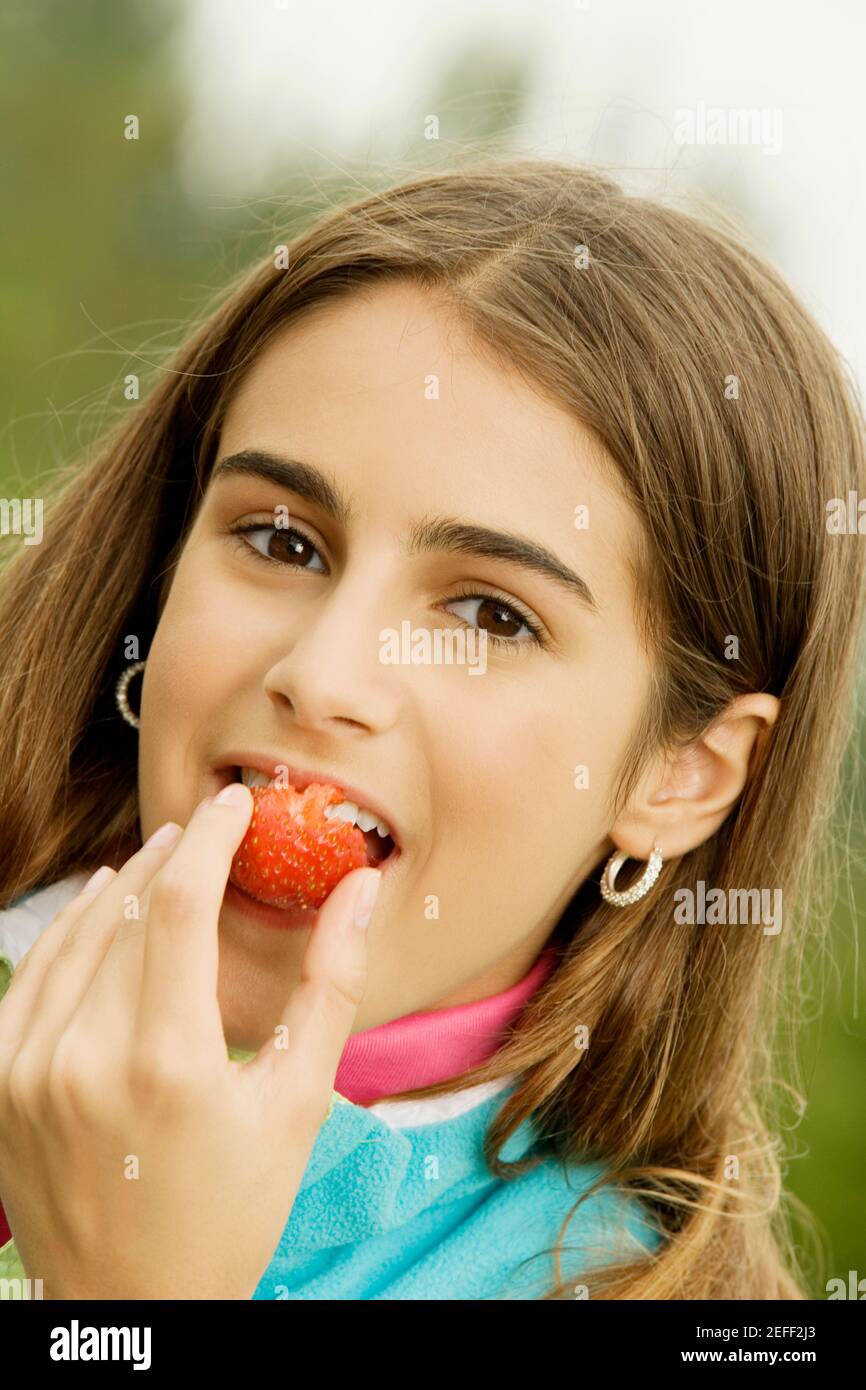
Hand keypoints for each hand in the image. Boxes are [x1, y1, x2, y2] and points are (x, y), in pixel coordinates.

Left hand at [0, 786, 380, 1299]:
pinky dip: (67, 930)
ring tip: (163, 854)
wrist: (130, 1303)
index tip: (236, 803)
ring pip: (73, 934)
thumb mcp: (298, 1104)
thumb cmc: (229, 1210)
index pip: (177, 905)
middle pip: (126, 911)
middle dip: (174, 855)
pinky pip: (31, 974)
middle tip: (211, 826)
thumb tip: (362, 891)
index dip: (211, 837)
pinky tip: (97, 906)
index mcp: (167, 1063)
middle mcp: (83, 1058)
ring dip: (120, 884)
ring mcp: (27, 1071)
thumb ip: (331, 986)